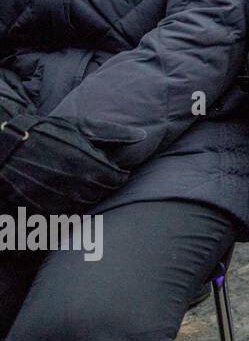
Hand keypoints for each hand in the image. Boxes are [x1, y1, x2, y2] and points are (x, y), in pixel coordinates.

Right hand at [0, 113, 129, 213]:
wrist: (4, 146)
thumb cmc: (43, 132)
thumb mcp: (79, 126)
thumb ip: (113, 133)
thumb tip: (143, 135)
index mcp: (88, 166)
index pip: (117, 179)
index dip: (120, 174)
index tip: (117, 169)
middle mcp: (75, 187)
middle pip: (102, 193)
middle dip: (104, 185)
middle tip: (99, 175)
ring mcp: (56, 200)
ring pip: (83, 205)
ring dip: (86, 196)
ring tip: (80, 183)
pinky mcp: (39, 210)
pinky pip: (62, 215)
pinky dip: (67, 206)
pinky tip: (63, 193)